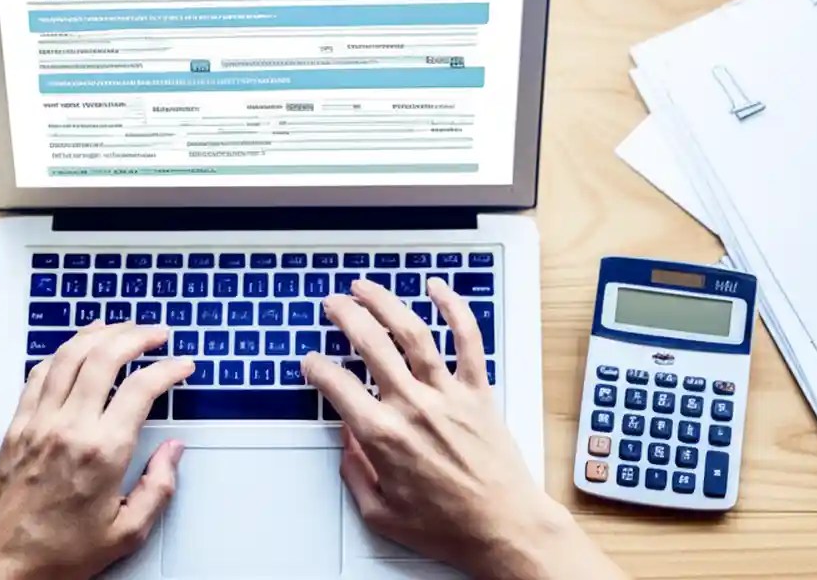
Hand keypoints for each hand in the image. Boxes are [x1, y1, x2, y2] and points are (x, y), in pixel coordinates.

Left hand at [0, 321, 193, 579]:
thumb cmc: (60, 553)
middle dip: (136, 336)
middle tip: (157, 334)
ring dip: (98, 333)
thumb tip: (173, 452)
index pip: (141, 389)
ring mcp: (38, 423)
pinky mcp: (16, 426)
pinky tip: (75, 349)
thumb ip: (159, 488)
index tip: (182, 366)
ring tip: (120, 326)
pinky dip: (60, 353)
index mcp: (102, 452)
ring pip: (68, 356)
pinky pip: (38, 374)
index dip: (168, 369)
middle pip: (104, 357)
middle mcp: (69, 428)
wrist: (2, 565)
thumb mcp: (127, 532)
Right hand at [304, 279, 626, 579]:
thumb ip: (354, 472)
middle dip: (344, 316)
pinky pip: (468, 340)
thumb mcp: (380, 513)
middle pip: (370, 344)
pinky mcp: (479, 392)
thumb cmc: (449, 526)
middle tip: (333, 305)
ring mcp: (448, 395)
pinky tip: (438, 289)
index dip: (316, 368)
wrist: (503, 528)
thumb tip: (346, 441)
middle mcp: (413, 407)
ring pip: (412, 333)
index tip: (312, 364)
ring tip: (366, 288)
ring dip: (384, 302)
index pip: (337, 386)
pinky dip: (454, 309)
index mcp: (383, 436)